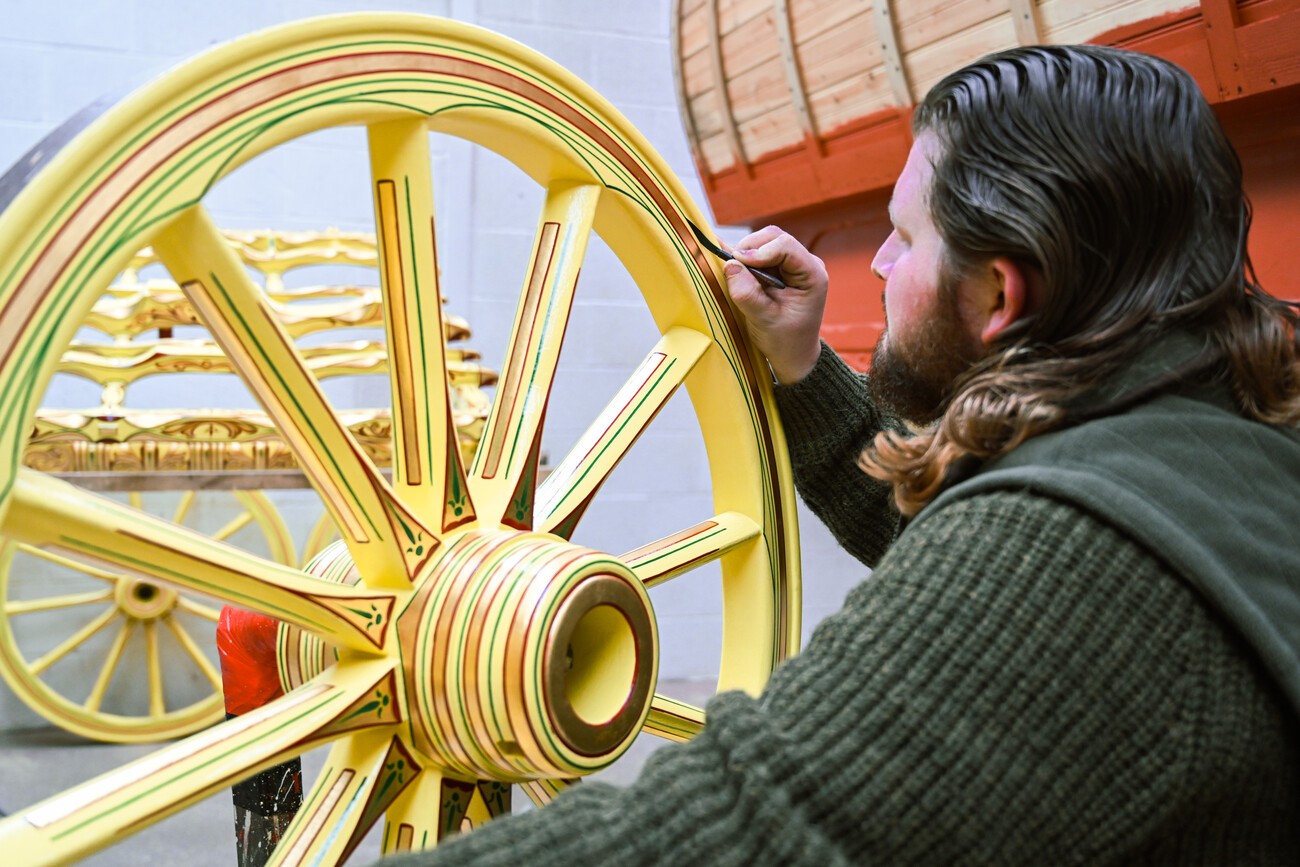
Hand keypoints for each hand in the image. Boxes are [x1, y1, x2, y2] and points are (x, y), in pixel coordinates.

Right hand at [723, 225, 827, 383]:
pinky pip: (761, 253)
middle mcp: (806, 263)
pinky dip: (748, 261)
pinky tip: (740, 276)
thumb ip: (747, 294)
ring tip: (739, 277)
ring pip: (765, 242)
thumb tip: (730, 265)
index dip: (758, 251)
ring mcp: (794, 264)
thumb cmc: (784, 341)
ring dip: (747, 255)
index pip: (785, 246)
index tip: (735, 263)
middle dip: (750, 249)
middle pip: (774, 237)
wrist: (794, 354)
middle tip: (732, 268)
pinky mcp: (782, 268)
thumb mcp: (764, 321)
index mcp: (812, 275)